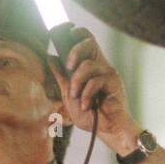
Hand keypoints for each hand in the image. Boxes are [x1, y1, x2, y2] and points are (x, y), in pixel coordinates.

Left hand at [46, 29, 139, 147]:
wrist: (107, 130)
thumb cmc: (91, 115)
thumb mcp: (68, 94)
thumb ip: (61, 77)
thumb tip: (51, 57)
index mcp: (91, 66)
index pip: (87, 40)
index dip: (78, 33)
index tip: (68, 33)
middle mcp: (100, 66)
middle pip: (89, 41)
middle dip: (75, 51)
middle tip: (69, 67)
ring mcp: (108, 73)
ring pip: (88, 65)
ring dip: (77, 82)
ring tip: (76, 96)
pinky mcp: (114, 82)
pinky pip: (95, 81)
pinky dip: (86, 94)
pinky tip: (86, 104)